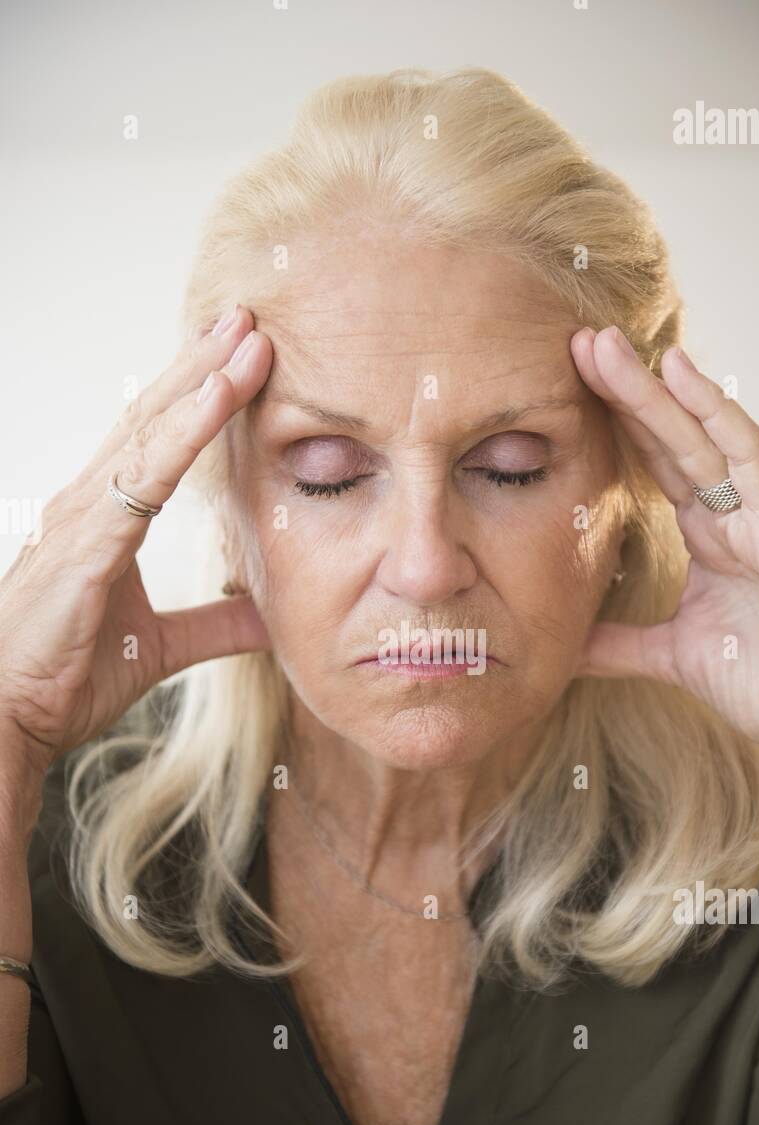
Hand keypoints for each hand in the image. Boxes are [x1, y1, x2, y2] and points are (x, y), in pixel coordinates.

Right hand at [0, 305, 272, 784]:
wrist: (7, 714)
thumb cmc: (63, 675)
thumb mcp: (160, 647)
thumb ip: (215, 627)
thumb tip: (270, 617)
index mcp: (104, 519)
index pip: (157, 440)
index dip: (198, 395)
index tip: (241, 354)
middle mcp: (90, 502)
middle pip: (154, 415)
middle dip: (203, 363)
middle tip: (250, 314)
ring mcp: (84, 515)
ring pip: (152, 430)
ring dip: (204, 379)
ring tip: (248, 334)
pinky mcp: (86, 542)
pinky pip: (145, 474)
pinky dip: (186, 431)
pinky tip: (220, 395)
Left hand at [570, 325, 758, 798]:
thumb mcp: (671, 657)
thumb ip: (619, 644)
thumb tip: (565, 645)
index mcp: (710, 538)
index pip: (655, 466)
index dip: (615, 426)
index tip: (565, 388)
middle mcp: (734, 515)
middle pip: (671, 438)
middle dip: (625, 391)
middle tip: (578, 343)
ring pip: (703, 436)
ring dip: (656, 389)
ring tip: (609, 348)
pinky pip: (753, 459)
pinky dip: (719, 415)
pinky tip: (684, 375)